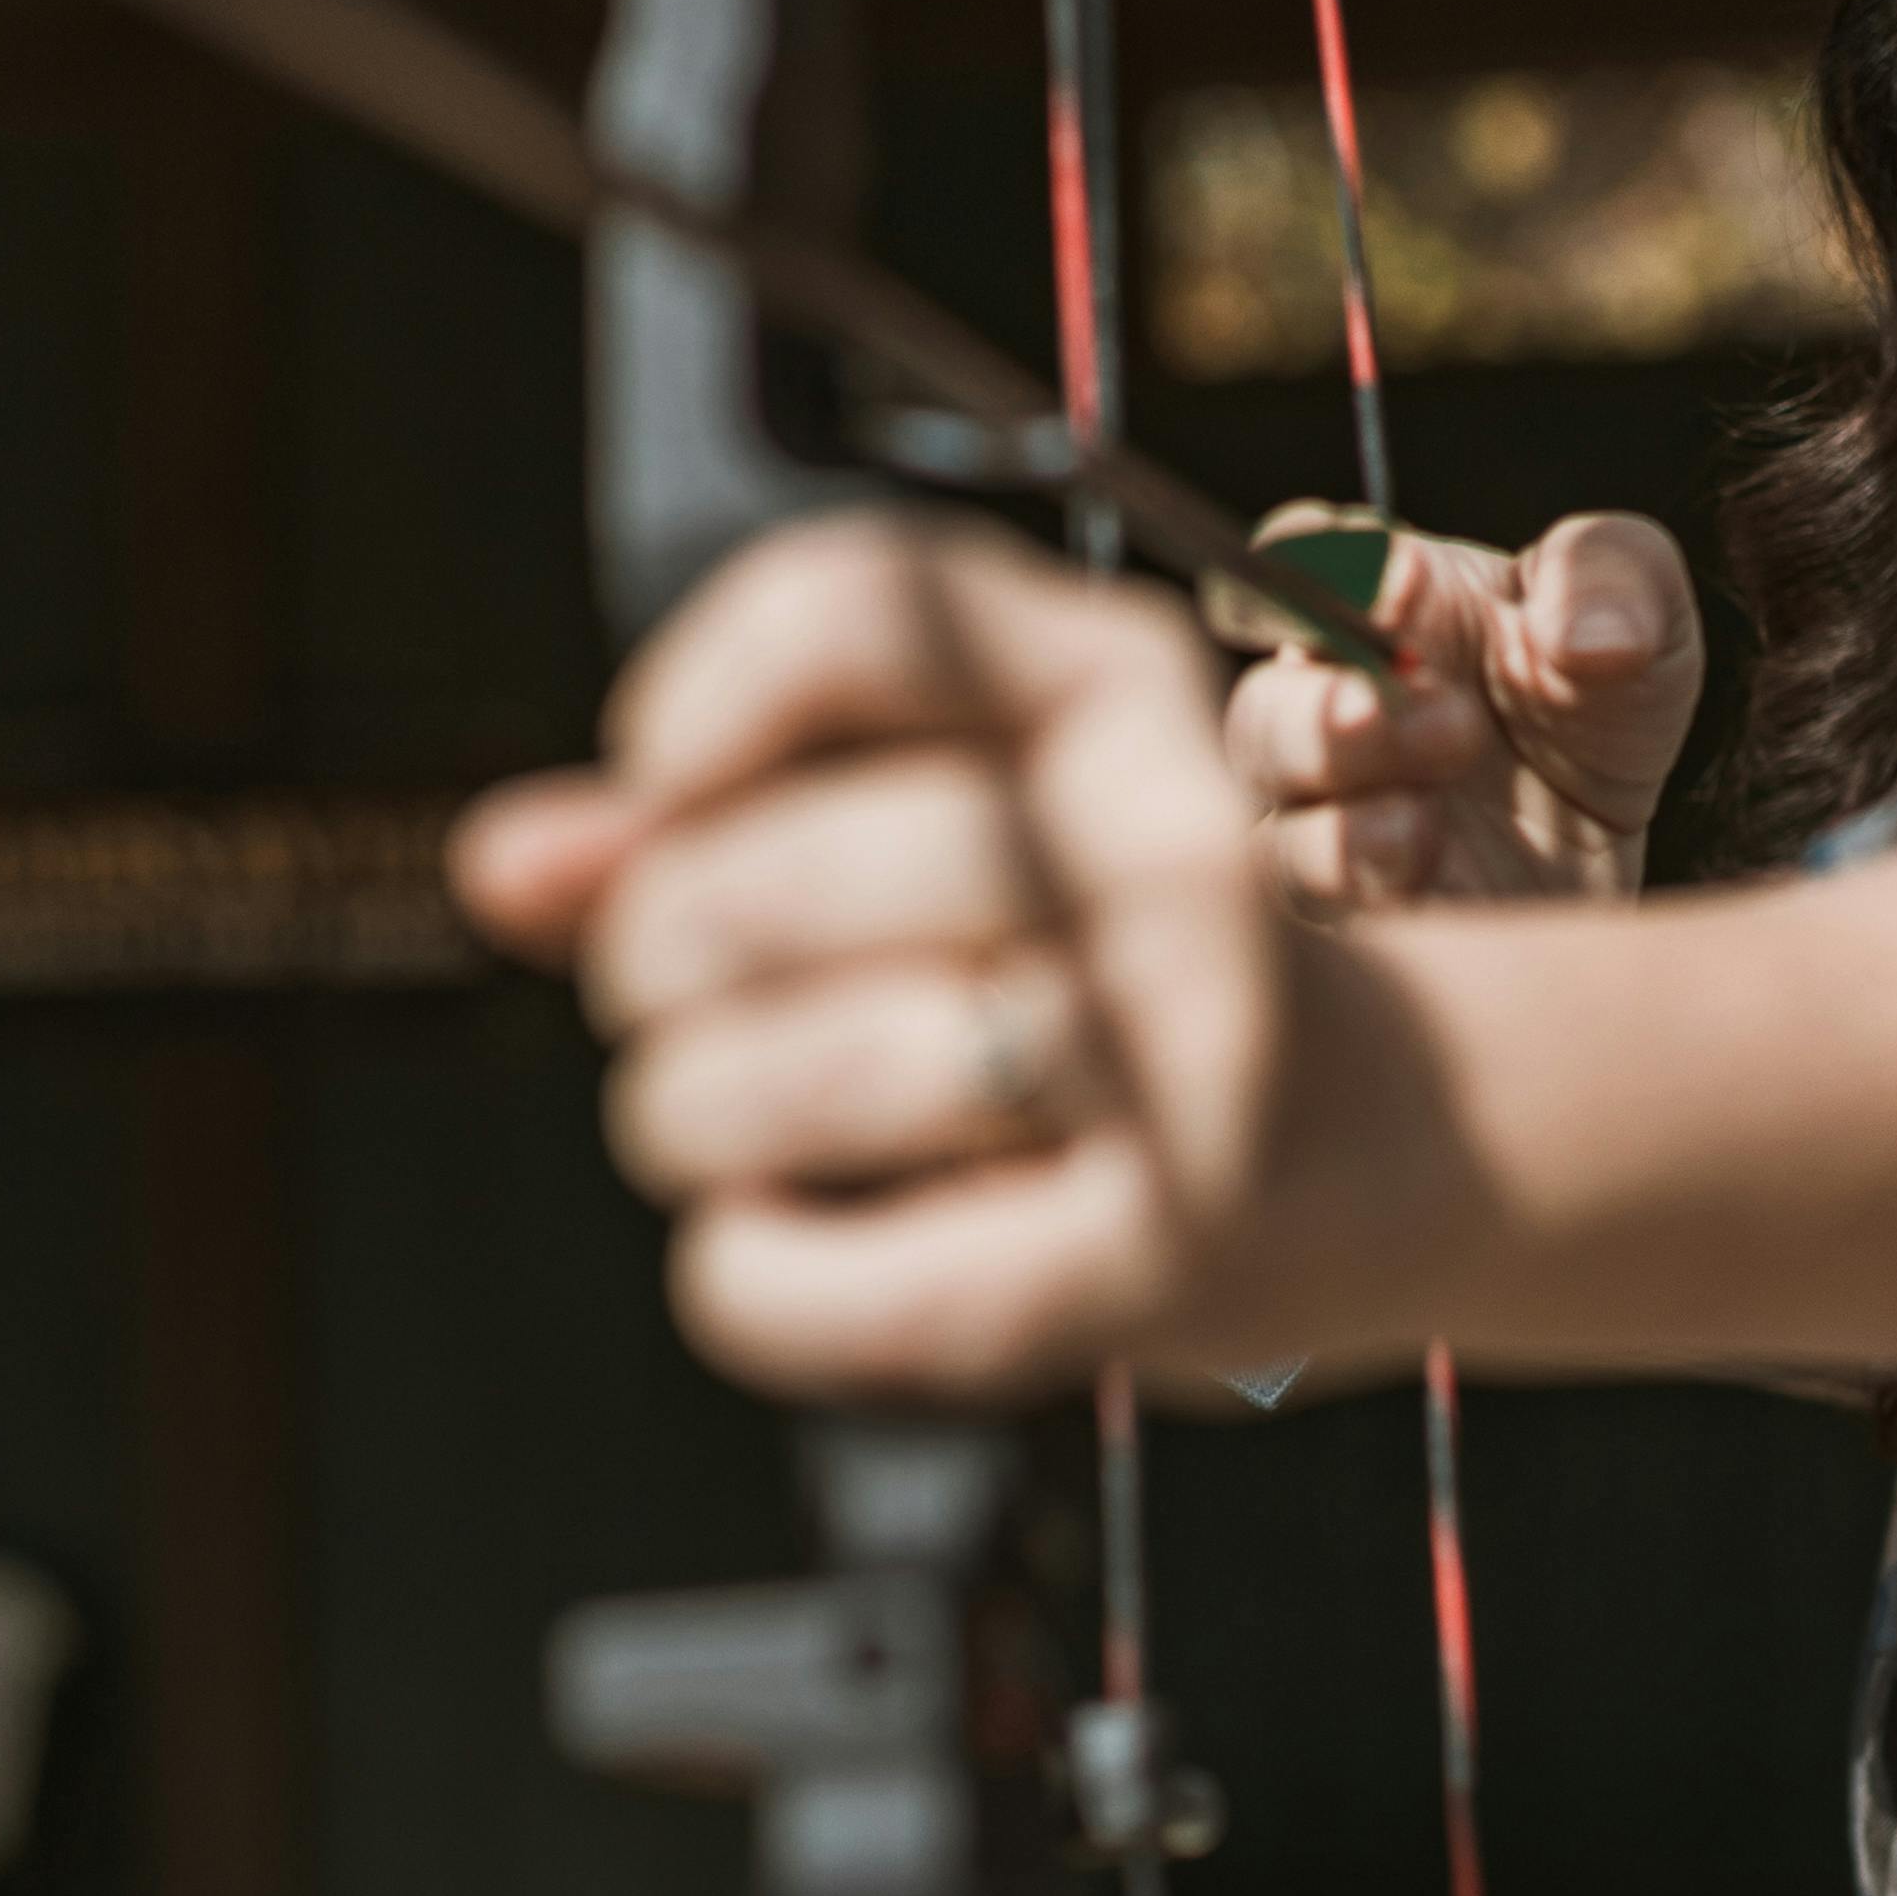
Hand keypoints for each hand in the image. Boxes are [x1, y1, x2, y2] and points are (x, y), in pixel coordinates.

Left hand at [449, 514, 1369, 1409]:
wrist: (1396, 1143)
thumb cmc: (1109, 961)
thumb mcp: (952, 824)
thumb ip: (712, 818)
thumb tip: (501, 867)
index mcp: (1121, 686)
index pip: (853, 613)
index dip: (686, 710)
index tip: (663, 793)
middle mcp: (1169, 852)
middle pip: (761, 885)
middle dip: (651, 959)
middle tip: (673, 1001)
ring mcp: (1185, 1065)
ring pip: (788, 1079)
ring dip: (685, 1117)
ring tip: (710, 1122)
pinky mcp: (1160, 1265)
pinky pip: (836, 1282)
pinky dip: (743, 1278)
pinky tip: (767, 1245)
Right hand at [1227, 505, 1701, 917]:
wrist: (1614, 846)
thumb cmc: (1600, 704)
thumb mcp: (1641, 611)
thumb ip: (1609, 575)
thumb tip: (1585, 635)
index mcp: (1382, 602)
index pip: (1304, 556)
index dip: (1328, 563)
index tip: (1403, 587)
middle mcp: (1330, 696)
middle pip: (1266, 696)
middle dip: (1330, 705)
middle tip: (1443, 719)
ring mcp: (1326, 803)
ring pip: (1269, 799)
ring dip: (1342, 795)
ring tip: (1426, 810)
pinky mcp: (1346, 898)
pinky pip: (1305, 888)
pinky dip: (1352, 870)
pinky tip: (1424, 855)